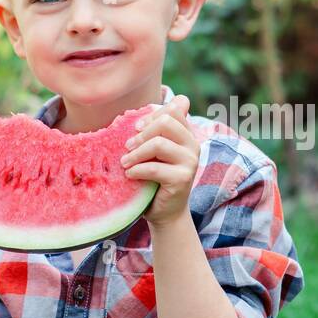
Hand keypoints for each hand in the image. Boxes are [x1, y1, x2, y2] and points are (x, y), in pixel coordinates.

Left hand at [120, 94, 198, 227]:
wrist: (164, 211)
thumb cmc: (155, 178)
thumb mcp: (154, 152)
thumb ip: (151, 132)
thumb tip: (135, 116)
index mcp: (186, 133)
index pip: (177, 107)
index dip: (154, 113)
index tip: (138, 128)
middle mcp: (192, 144)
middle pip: (166, 121)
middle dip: (142, 133)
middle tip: (128, 146)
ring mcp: (190, 162)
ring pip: (159, 144)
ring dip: (136, 153)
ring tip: (125, 162)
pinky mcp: (182, 179)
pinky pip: (154, 168)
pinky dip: (137, 170)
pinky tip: (129, 174)